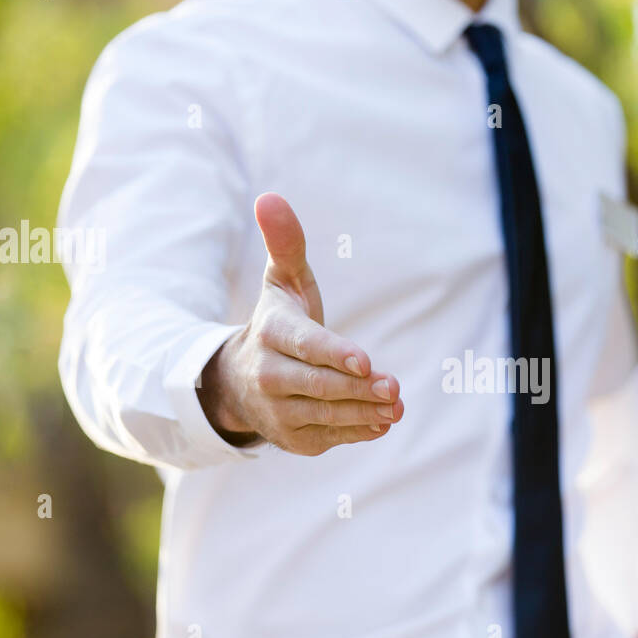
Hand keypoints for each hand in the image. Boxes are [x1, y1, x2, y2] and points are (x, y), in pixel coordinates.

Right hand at [199, 193, 403, 454]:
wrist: (240, 380)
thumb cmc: (278, 322)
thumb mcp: (282, 281)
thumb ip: (286, 243)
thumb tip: (269, 198)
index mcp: (271, 335)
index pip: (305, 346)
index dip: (335, 354)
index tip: (365, 361)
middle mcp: (269, 376)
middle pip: (320, 386)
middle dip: (359, 389)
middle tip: (395, 387)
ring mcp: (279, 412)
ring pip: (328, 415)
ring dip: (365, 413)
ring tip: (397, 406)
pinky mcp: (294, 439)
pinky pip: (330, 436)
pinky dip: (358, 431)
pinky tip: (383, 422)